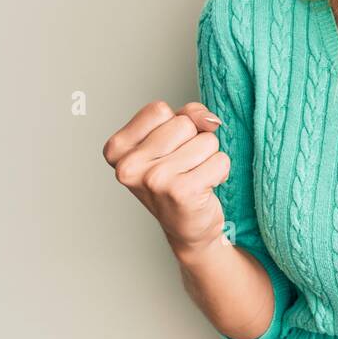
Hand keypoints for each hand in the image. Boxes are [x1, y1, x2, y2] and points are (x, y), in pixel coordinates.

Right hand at [102, 100, 231, 259]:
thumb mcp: (171, 139)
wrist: (187, 228)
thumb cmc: (178, 179)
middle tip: (183, 168)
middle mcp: (129, 166)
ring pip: (206, 141)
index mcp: (117, 149)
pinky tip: (204, 188)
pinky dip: (220, 172)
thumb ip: (187, 115)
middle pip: (184, 124)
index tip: (169, 149)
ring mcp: (154, 179)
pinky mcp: (181, 192)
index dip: (174, 123)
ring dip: (208, 157)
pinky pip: (220, 160)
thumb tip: (210, 120)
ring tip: (193, 177)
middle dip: (193, 141)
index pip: (158, 109)